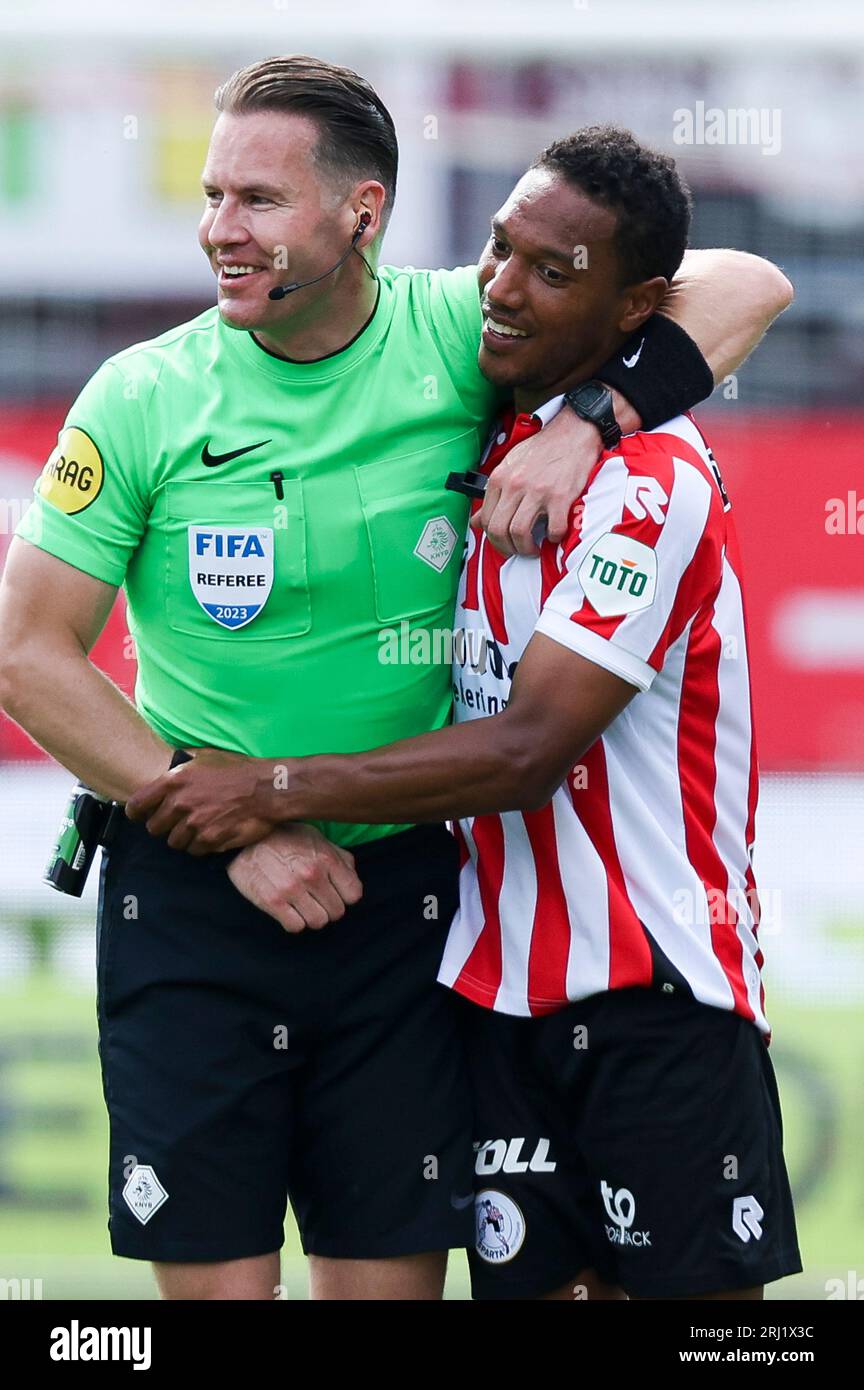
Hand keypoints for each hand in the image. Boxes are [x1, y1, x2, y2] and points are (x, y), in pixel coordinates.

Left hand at [126, 748, 278, 853]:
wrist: (267, 789)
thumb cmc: (239, 769)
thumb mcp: (206, 756)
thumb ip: (182, 765)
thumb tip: (169, 766)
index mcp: (174, 781)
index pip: (137, 805)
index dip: (137, 812)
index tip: (141, 815)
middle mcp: (180, 803)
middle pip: (154, 828)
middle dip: (164, 826)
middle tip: (178, 820)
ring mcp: (194, 824)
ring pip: (174, 842)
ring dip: (184, 837)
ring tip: (198, 827)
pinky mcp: (209, 840)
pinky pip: (195, 850)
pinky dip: (201, 845)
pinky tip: (212, 833)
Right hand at [227, 825, 362, 931]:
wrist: (246, 840)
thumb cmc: (285, 839)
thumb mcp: (317, 839)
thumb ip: (340, 858)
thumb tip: (352, 877)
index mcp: (326, 858)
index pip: (354, 895)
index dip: (345, 895)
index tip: (334, 891)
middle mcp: (311, 875)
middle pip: (337, 912)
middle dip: (328, 907)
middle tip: (316, 899)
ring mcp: (292, 889)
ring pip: (318, 922)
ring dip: (311, 916)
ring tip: (302, 905)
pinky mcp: (272, 901)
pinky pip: (296, 927)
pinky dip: (294, 922)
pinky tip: (288, 910)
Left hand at [474, 408, 603, 556]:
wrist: (572, 434)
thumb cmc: (542, 450)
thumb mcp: (510, 466)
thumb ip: (493, 494)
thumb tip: (476, 521)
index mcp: (499, 479)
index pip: (485, 519)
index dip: (493, 539)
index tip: (504, 544)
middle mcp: (514, 485)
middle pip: (499, 530)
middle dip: (507, 548)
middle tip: (518, 551)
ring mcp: (537, 492)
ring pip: (519, 533)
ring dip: (526, 548)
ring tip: (534, 549)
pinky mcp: (560, 497)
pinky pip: (553, 529)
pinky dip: (554, 538)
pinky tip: (556, 534)